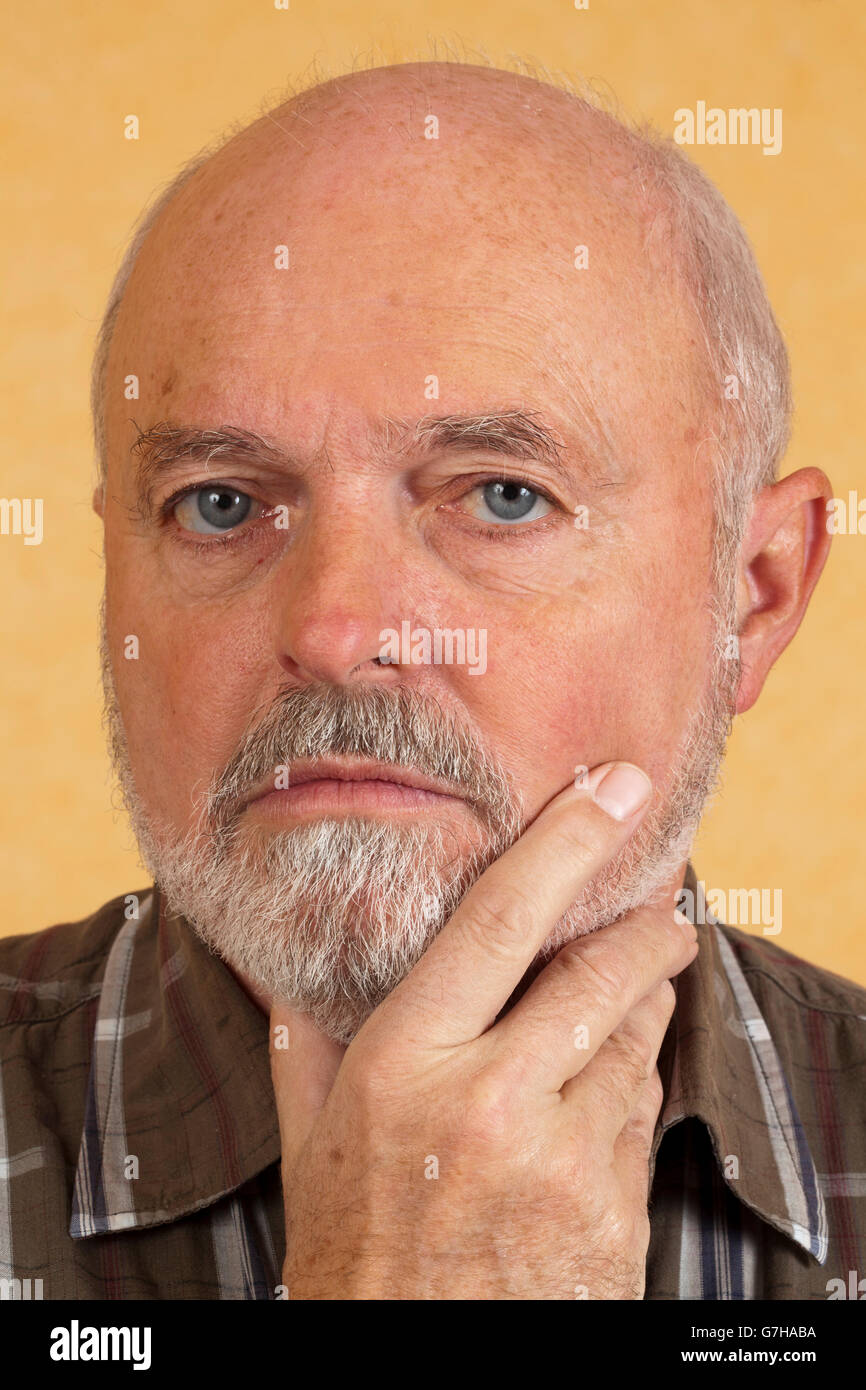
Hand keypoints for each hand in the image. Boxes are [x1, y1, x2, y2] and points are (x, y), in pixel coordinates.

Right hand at [269, 760, 697, 1299]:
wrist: (414, 1374)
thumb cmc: (353, 1253)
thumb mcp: (310, 1140)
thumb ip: (307, 1039)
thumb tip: (288, 959)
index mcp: (407, 1066)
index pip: (501, 922)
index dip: (566, 842)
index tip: (615, 788)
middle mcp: (493, 1102)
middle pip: (601, 972)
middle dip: (648, 925)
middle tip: (666, 899)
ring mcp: (565, 1160)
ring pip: (636, 1041)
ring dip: (640, 1007)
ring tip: (628, 991)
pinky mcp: (615, 1211)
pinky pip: (644, 1114)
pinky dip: (632, 1086)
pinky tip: (601, 1092)